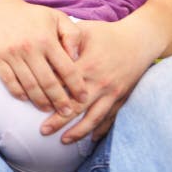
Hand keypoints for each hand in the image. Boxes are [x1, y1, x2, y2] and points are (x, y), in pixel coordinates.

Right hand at [0, 1, 86, 115]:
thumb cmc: (30, 15)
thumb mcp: (56, 17)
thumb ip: (72, 35)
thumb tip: (77, 57)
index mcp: (47, 39)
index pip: (67, 69)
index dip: (77, 87)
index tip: (83, 99)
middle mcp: (30, 48)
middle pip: (49, 83)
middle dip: (60, 101)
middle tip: (68, 113)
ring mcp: (11, 54)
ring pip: (29, 85)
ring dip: (40, 101)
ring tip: (48, 109)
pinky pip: (9, 81)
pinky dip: (19, 93)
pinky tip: (27, 98)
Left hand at [41, 18, 156, 142]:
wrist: (138, 41)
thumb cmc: (105, 34)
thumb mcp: (84, 31)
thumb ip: (65, 40)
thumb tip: (47, 50)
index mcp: (87, 65)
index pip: (63, 84)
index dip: (48, 93)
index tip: (33, 102)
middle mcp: (99, 83)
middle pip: (76, 106)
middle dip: (59, 120)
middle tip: (43, 131)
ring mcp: (112, 92)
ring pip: (93, 117)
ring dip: (78, 131)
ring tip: (63, 140)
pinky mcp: (121, 97)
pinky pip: (110, 117)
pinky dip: (100, 129)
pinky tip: (90, 139)